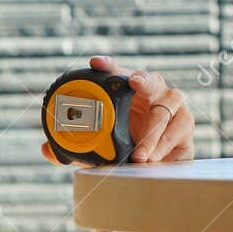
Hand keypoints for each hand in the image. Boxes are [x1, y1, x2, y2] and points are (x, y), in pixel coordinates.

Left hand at [43, 53, 194, 165]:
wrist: (156, 167)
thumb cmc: (128, 148)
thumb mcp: (103, 148)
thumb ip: (77, 148)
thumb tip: (46, 149)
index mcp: (130, 93)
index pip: (118, 73)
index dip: (108, 66)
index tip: (95, 64)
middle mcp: (154, 94)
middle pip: (151, 79)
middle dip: (142, 79)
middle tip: (133, 83)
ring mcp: (174, 108)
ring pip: (166, 110)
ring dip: (152, 133)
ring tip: (138, 155)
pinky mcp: (186, 126)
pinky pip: (179, 132)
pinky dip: (164, 147)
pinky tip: (152, 159)